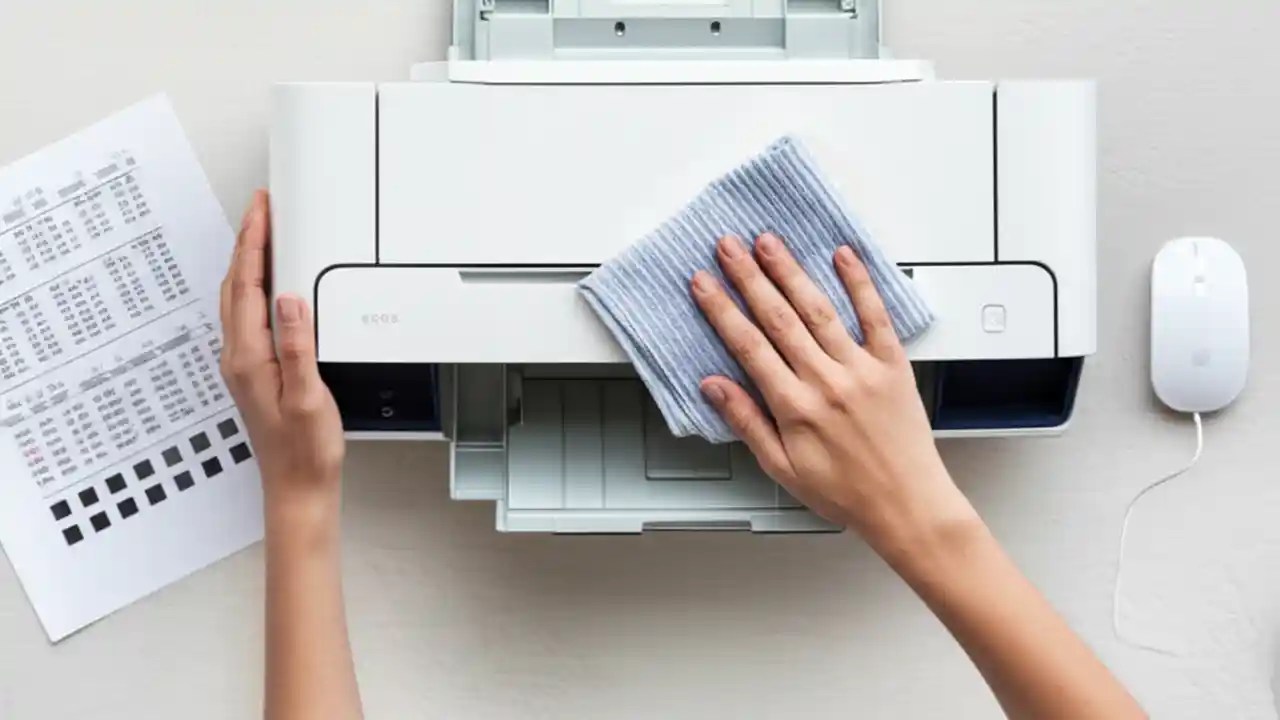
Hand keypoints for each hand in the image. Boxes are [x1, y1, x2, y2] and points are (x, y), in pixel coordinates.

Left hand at [219, 190, 344, 510]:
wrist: (297, 487)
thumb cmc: (305, 450)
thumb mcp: (310, 396)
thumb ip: (298, 346)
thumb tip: (288, 300)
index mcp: (249, 358)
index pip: (249, 285)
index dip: (255, 243)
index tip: (263, 211)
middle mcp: (238, 358)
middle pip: (237, 285)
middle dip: (248, 242)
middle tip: (262, 210)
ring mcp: (242, 365)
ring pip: (238, 299)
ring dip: (248, 262)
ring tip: (263, 236)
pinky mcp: (253, 372)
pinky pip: (246, 315)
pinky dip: (253, 287)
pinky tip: (267, 286)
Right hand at [692, 234, 975, 550]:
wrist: (907, 504)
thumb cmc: (845, 492)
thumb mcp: (782, 468)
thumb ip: (746, 421)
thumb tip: (713, 386)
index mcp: (795, 407)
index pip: (748, 346)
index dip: (721, 310)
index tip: (703, 283)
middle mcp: (826, 381)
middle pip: (778, 318)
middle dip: (748, 277)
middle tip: (728, 246)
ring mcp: (861, 369)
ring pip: (818, 310)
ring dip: (790, 271)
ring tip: (768, 243)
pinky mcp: (893, 364)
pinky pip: (875, 316)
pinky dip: (859, 283)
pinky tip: (842, 256)